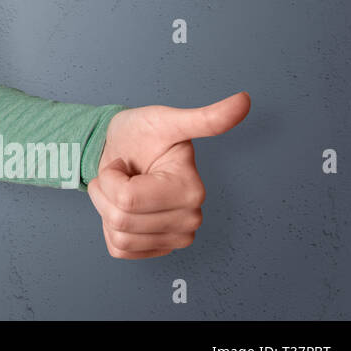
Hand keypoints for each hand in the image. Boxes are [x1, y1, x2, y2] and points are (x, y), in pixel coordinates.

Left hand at [89, 91, 249, 258]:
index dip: (112, 176)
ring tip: (122, 187)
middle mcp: (189, 220)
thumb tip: (244, 100)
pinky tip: (126, 207)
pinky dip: (109, 227)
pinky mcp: (157, 250)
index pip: (127, 198)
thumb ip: (204, 118)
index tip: (126, 162)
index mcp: (192, 191)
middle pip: (121, 220)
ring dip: (106, 207)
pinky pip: (119, 249)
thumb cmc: (142, 134)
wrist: (122, 151)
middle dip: (107, 191)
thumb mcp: (165, 121)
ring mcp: (175, 239)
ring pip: (118, 235)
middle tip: (123, 173)